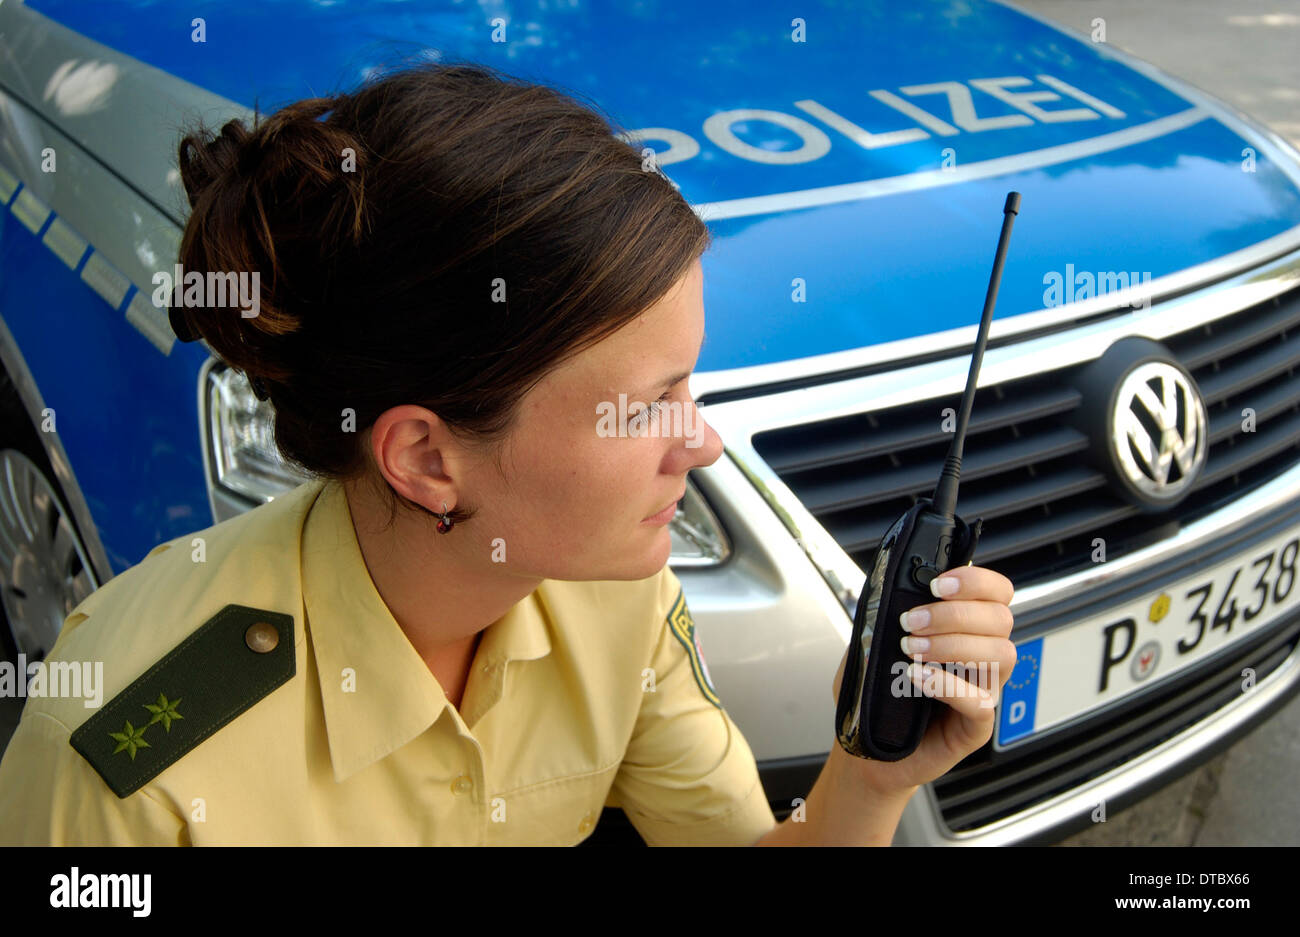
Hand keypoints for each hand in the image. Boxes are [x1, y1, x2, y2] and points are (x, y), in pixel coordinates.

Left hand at [831, 564, 1016, 795]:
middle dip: (953, 614)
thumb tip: (889, 591)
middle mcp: (982, 656)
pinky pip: (981, 702)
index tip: (938, 585)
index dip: (976, 581)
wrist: (868, 747)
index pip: (996, 593)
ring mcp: (984, 690)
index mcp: (965, 629)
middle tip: (912, 622)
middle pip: (1000, 618)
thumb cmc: (876, 695)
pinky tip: (917, 678)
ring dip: (953, 645)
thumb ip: (884, 617)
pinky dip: (949, 685)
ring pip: (1000, 654)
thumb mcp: (873, 645)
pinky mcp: (977, 725)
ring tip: (911, 650)